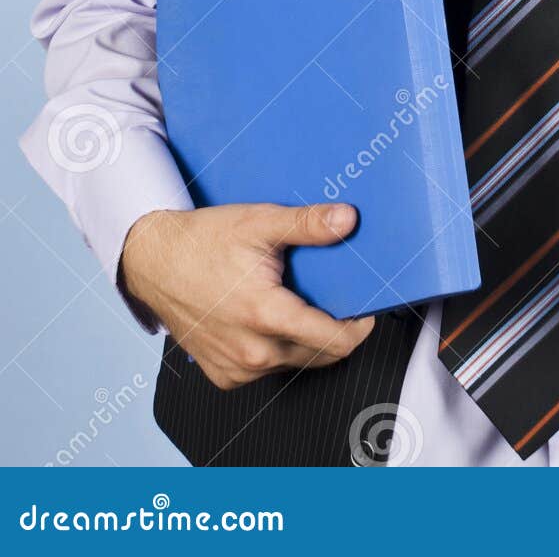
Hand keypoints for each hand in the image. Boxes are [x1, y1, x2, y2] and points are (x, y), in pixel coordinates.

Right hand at [118, 202, 374, 389]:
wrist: (153, 263)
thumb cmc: (201, 242)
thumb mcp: (259, 222)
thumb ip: (307, 224)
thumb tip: (348, 220)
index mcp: (265, 315)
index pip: (335, 341)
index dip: (360, 326)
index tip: (367, 309)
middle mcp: (252, 351)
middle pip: (321, 354)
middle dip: (335, 329)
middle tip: (332, 296)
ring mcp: (237, 368)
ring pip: (296, 362)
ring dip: (306, 339)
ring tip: (295, 301)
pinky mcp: (224, 376)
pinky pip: (268, 368)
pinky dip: (278, 348)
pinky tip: (268, 319)